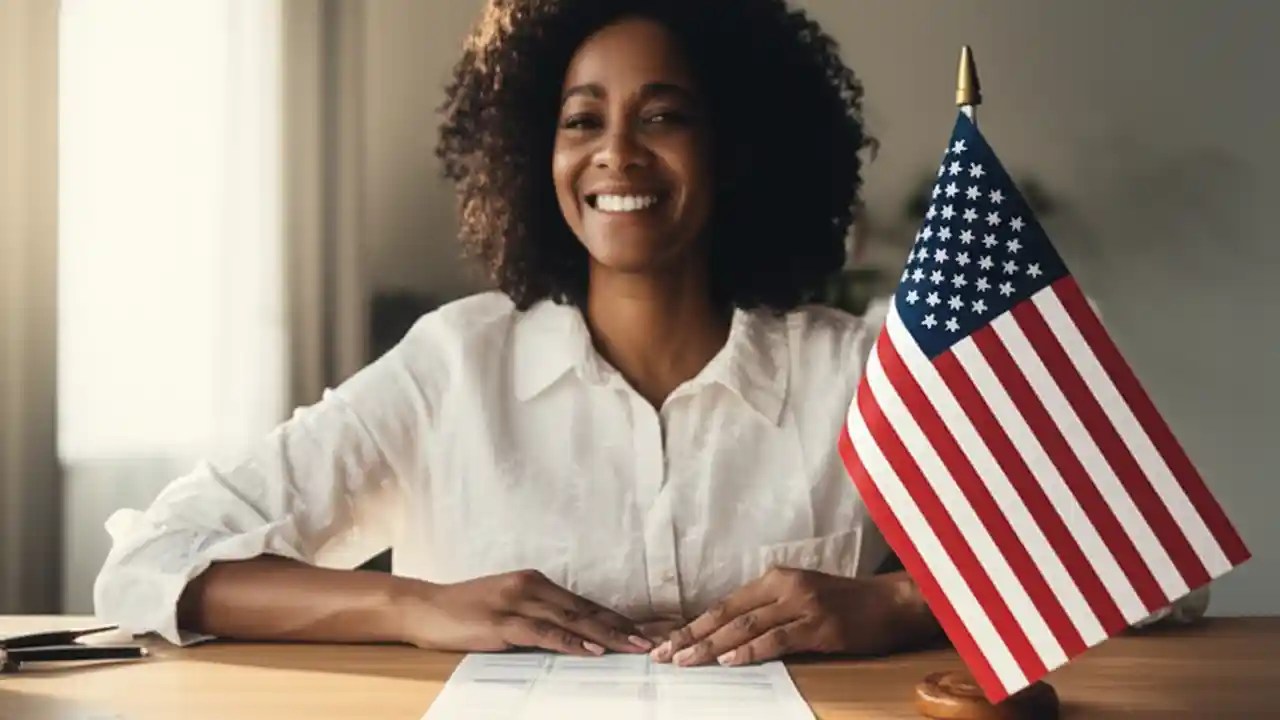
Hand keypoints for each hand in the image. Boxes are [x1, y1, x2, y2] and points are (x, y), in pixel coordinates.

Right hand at [392, 569, 653, 655]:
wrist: (424, 607)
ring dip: (608, 635)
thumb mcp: (509, 608)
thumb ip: (541, 616)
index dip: (622, 617)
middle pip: (589, 609)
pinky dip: (571, 642)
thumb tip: (578, 634)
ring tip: (638, 647)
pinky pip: (545, 633)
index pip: (589, 602)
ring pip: (574, 620)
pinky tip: (592, 650)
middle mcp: (533, 586)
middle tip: (660, 637)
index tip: (652, 627)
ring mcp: (518, 603)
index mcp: (537, 582)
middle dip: (627, 625)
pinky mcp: (503, 622)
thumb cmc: (466, 611)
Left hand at [650, 567, 902, 666]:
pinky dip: (750, 650)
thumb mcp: (801, 597)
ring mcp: (803, 605)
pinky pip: (777, 639)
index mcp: (775, 578)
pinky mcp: (820, 626)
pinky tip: (730, 660)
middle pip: (727, 614)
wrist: (890, 603)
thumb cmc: (844, 604)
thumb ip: (767, 610)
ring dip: (712, 646)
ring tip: (687, 661)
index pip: (724, 604)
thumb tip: (726, 635)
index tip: (667, 641)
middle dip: (692, 636)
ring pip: (746, 626)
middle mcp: (785, 586)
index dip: (693, 624)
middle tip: (665, 655)